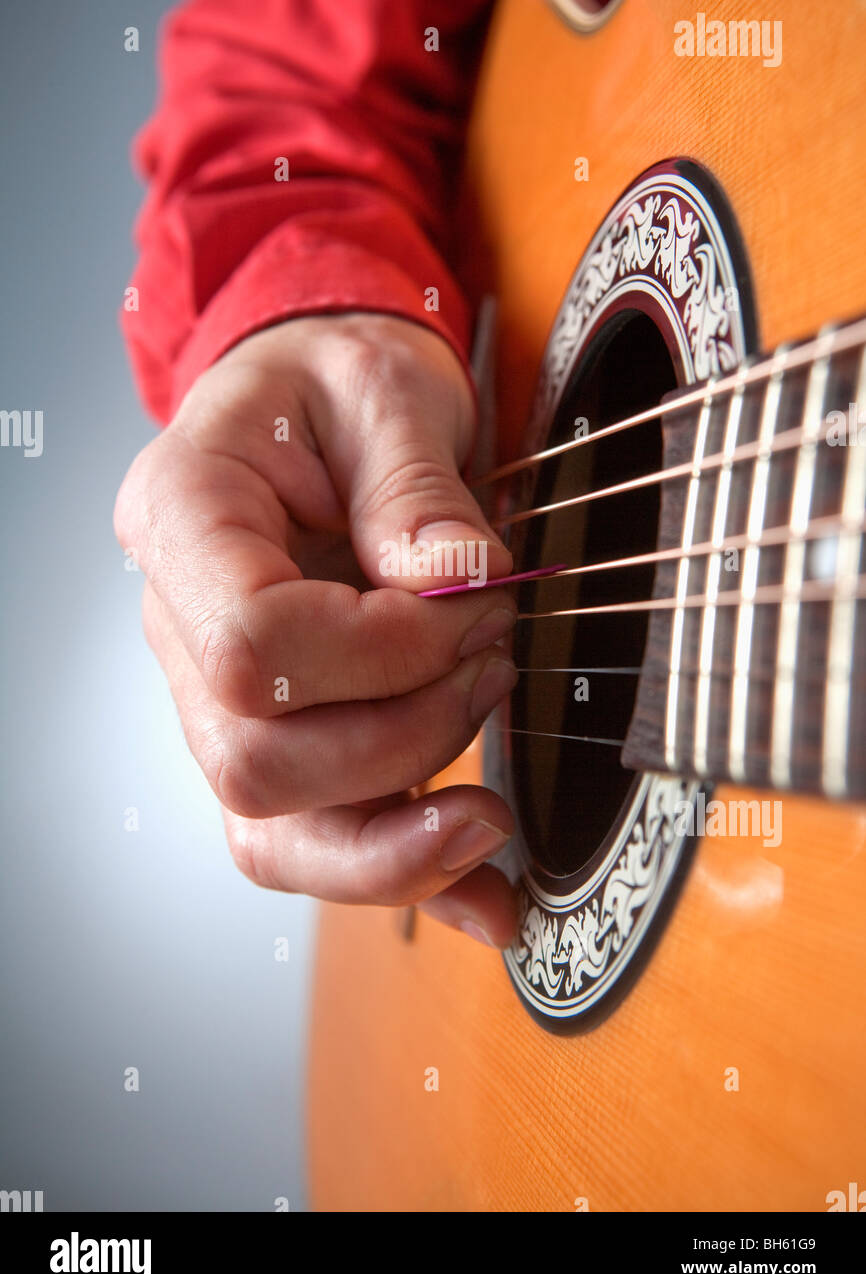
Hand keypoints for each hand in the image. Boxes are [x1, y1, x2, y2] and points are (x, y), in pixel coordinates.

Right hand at [114, 313, 518, 945]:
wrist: (314, 401)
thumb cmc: (332, 381)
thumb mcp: (385, 390)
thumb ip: (417, 489)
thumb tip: (463, 586)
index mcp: (184, 519)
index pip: (249, 645)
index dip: (379, 652)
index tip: (472, 610)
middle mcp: (181, 624)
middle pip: (254, 762)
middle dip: (402, 738)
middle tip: (492, 662)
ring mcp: (218, 695)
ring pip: (272, 832)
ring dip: (398, 837)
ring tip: (491, 811)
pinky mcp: (275, 732)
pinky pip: (312, 838)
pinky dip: (400, 872)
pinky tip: (479, 891)